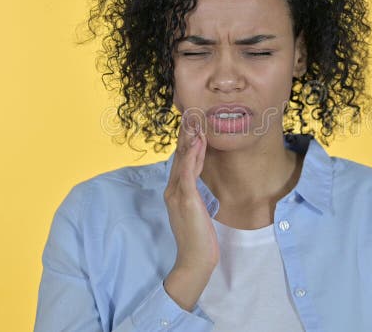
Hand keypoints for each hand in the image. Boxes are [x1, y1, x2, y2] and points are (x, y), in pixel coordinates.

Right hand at [163, 113, 218, 272]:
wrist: (194, 260)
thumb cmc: (198, 238)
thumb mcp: (195, 210)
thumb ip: (193, 194)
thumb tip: (198, 182)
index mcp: (174, 192)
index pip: (179, 161)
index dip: (184, 141)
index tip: (191, 123)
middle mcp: (172, 190)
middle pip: (178, 156)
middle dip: (185, 134)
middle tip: (190, 112)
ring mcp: (178, 194)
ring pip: (182, 160)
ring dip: (189, 138)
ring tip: (194, 119)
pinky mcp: (187, 200)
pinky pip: (189, 173)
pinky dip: (193, 156)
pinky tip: (198, 142)